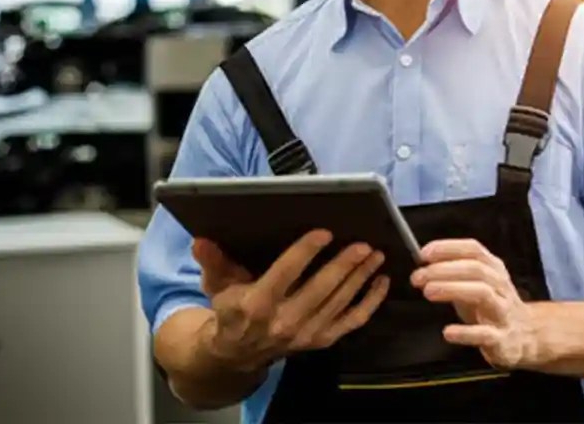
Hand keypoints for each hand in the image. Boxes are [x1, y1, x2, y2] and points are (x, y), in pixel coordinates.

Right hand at [191, 229, 389, 373]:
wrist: (237, 351)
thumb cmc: (231, 309)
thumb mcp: (217, 283)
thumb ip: (213, 260)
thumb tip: (202, 240)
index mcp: (257, 304)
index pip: (284, 274)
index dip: (305, 252)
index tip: (324, 232)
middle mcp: (284, 321)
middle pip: (320, 289)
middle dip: (344, 265)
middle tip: (363, 244)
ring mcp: (306, 334)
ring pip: (340, 302)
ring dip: (361, 277)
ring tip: (376, 254)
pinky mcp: (322, 340)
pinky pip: (353, 321)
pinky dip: (371, 301)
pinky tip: (382, 281)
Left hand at [411, 239, 537, 369]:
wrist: (525, 335)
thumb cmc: (491, 306)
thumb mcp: (476, 284)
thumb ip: (453, 273)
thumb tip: (422, 264)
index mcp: (494, 269)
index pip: (474, 250)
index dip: (448, 248)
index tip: (423, 253)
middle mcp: (501, 286)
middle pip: (476, 269)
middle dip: (444, 269)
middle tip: (418, 277)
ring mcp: (503, 312)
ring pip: (483, 293)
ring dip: (453, 289)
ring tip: (428, 292)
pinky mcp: (502, 339)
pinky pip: (485, 334)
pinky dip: (465, 332)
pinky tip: (448, 332)